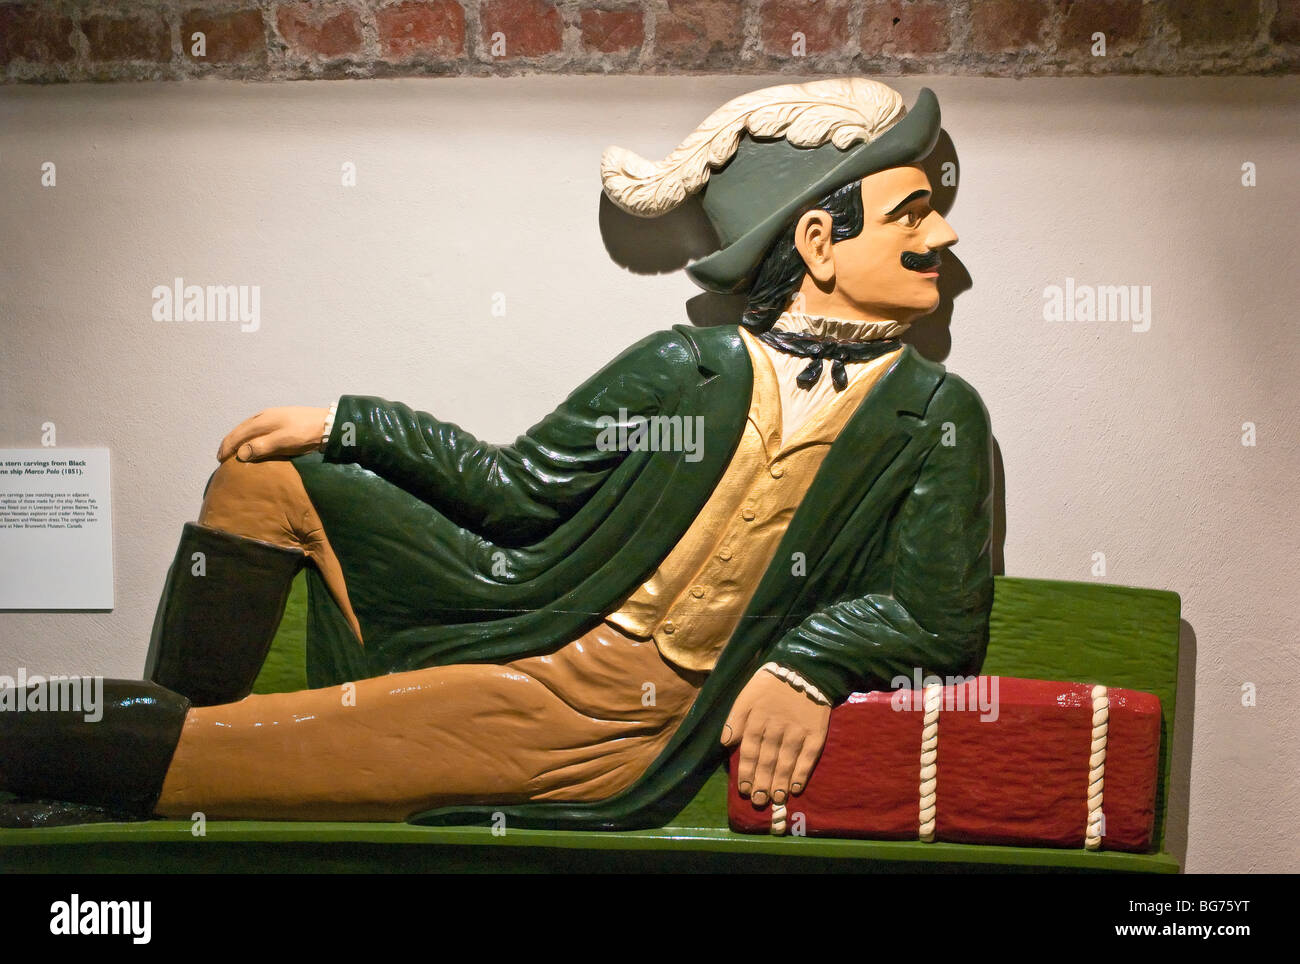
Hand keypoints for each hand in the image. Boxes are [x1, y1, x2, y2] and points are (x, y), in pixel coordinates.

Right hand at [217, 406, 330, 462]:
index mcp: (262, 420)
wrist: (328, 424)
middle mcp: (264, 415)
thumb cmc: (305, 434)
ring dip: (239, 439)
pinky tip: (253, 442)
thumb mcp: (283, 442)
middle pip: (241, 429)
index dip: (227, 446)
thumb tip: (240, 454)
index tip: (220, 459)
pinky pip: (258, 427)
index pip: (238, 433)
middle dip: (230, 442)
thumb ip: (262, 447)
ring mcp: (273, 415)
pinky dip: (249, 436)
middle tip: (222, 456)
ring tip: (235, 451)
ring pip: (249, 427)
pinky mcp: (281, 419)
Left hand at [721, 668, 830, 806]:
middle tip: (758, 802)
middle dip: (762, 783)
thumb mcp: (746, 695)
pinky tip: (796, 788)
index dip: (747, 772)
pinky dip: (802, 773)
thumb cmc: (770, 684)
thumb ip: (735, 719)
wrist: (804, 669)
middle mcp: (776, 727)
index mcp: (757, 719)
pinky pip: (808, 756)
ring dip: (780, 783)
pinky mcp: (816, 732)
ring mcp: (797, 731)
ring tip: (775, 799)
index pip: (750, 751)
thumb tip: (727, 744)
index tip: (744, 790)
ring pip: (786, 761)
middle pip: (768, 760)